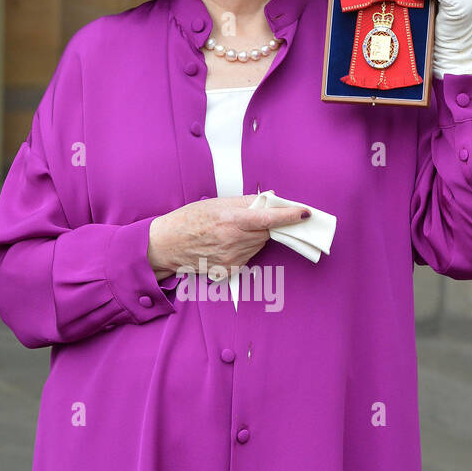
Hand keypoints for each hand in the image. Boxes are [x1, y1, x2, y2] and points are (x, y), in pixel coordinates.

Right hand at [148, 195, 309, 279]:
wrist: (167, 245)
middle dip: (268, 223)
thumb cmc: (188, 220)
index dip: (289, 216)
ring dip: (255, 236)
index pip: (269, 218)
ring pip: (259, 244)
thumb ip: (245, 202)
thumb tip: (269, 200)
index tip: (305, 213)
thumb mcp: (215, 203)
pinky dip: (245, 248)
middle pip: (267, 232)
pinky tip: (227, 243)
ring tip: (232, 230)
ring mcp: (232, 258)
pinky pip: (249, 256)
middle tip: (256, 217)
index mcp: (230, 220)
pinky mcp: (230, 270)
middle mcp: (233, 241)